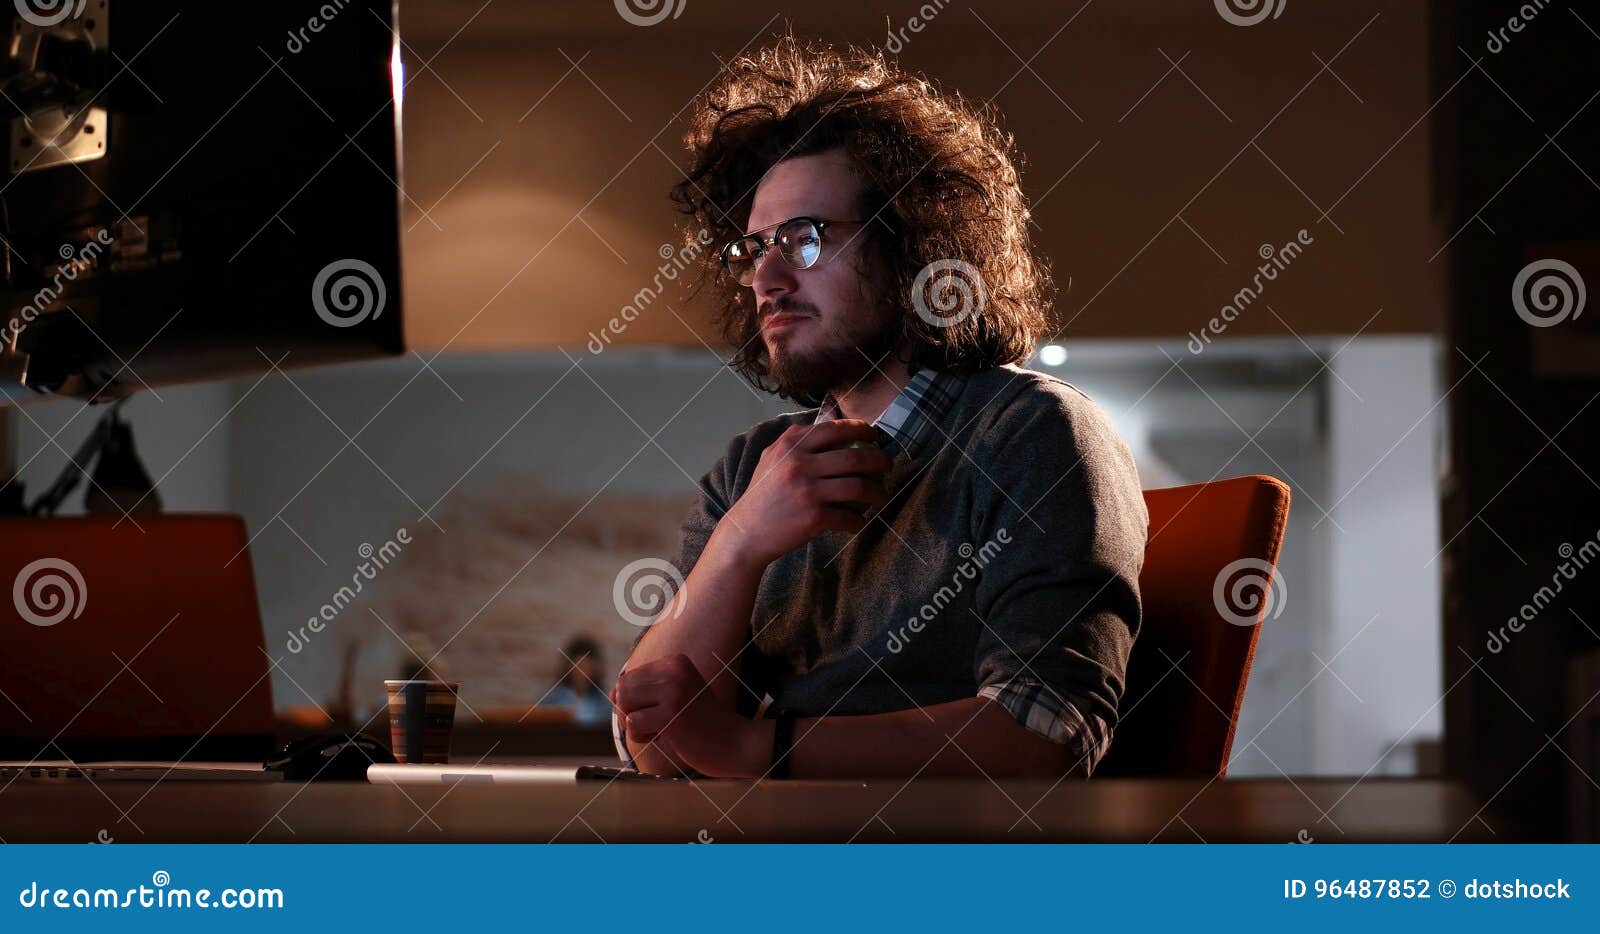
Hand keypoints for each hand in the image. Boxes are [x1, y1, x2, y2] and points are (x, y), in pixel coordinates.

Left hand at [611, 654, 773, 777]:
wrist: (733, 743)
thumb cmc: (700, 724)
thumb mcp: (673, 698)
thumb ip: (643, 692)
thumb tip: (611, 693)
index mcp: (675, 661)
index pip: (628, 678)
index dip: (635, 702)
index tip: (661, 712)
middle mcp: (674, 669)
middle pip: (622, 690)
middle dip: (630, 713)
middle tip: (655, 725)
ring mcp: (673, 690)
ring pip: (624, 706)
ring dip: (636, 725)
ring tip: (662, 729)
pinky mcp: (671, 713)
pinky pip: (632, 724)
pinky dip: (642, 737)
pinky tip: (665, 737)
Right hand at [718, 419, 893, 565]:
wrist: (746, 532)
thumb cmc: (763, 495)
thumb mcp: (772, 458)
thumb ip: (797, 441)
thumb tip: (832, 426)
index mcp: (791, 445)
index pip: (835, 429)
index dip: (861, 429)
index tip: (873, 436)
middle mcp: (799, 464)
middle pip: (856, 456)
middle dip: (880, 460)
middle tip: (888, 465)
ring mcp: (808, 491)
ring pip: (859, 487)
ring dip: (878, 492)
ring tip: (881, 496)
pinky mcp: (814, 517)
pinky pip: (849, 516)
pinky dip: (858, 520)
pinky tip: (858, 522)